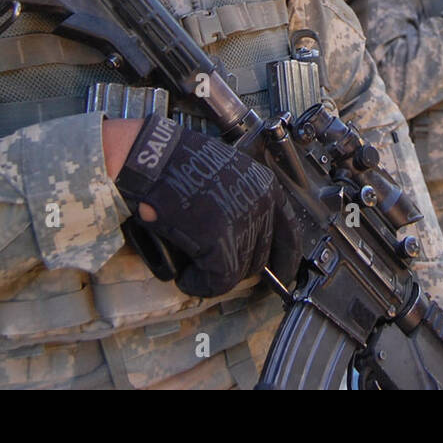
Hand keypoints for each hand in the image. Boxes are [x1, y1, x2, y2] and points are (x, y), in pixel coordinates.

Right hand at [114, 115, 300, 296]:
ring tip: (192, 268)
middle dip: (237, 268)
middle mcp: (261, 204)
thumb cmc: (180, 165)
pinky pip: (218, 280)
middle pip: (261, 258)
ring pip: (239, 272)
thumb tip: (246, 242)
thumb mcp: (227, 176)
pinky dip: (199, 284)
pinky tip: (186, 277)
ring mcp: (242, 221)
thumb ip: (243, 205)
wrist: (153, 158)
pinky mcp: (219, 239)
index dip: (285, 260)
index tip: (282, 275)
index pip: (289, 234)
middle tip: (212, 267)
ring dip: (214, 277)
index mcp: (265, 187)